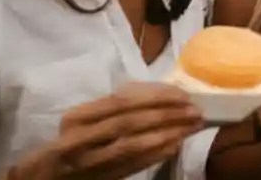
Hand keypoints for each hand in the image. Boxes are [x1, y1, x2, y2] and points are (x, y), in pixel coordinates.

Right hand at [9, 82, 203, 179]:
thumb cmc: (65, 144)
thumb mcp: (81, 122)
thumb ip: (110, 110)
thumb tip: (156, 94)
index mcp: (77, 117)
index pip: (120, 101)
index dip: (154, 96)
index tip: (182, 94)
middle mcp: (78, 138)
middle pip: (128, 122)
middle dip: (165, 115)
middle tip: (195, 111)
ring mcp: (87, 162)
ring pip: (131, 145)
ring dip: (166, 135)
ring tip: (191, 128)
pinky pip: (131, 166)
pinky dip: (156, 155)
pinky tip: (175, 146)